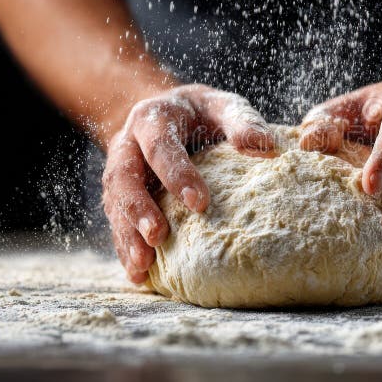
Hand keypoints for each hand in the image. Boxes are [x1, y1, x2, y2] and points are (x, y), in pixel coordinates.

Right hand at [102, 84, 274, 282]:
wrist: (170, 111)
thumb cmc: (203, 112)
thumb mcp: (222, 106)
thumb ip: (241, 122)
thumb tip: (267, 147)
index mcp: (152, 118)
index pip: (160, 146)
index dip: (177, 174)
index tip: (200, 203)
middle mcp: (127, 144)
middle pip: (123, 177)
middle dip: (138, 208)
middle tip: (158, 237)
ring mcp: (118, 171)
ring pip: (114, 204)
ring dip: (127, 235)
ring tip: (144, 265)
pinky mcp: (119, 195)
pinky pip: (116, 222)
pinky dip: (125, 248)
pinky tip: (140, 275)